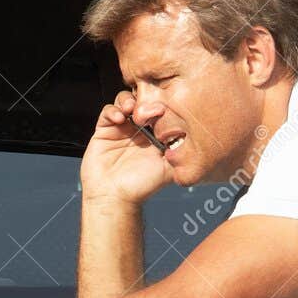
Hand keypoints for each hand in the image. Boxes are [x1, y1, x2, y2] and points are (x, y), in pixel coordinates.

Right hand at [80, 91, 171, 205]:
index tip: (161, 110)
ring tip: (130, 109)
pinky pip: (108, 111)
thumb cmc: (141, 186)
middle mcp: (138, 130)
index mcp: (154, 136)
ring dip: (128, 100)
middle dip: (144, 101)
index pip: (159, 111)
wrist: (114, 197)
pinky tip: (118, 119)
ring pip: (125, 101)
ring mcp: (121, 129)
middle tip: (146, 110)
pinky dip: (113, 110)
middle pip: (142, 102)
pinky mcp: (104, 130)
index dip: (160, 106)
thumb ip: (179, 154)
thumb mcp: (168, 169)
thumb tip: (193, 138)